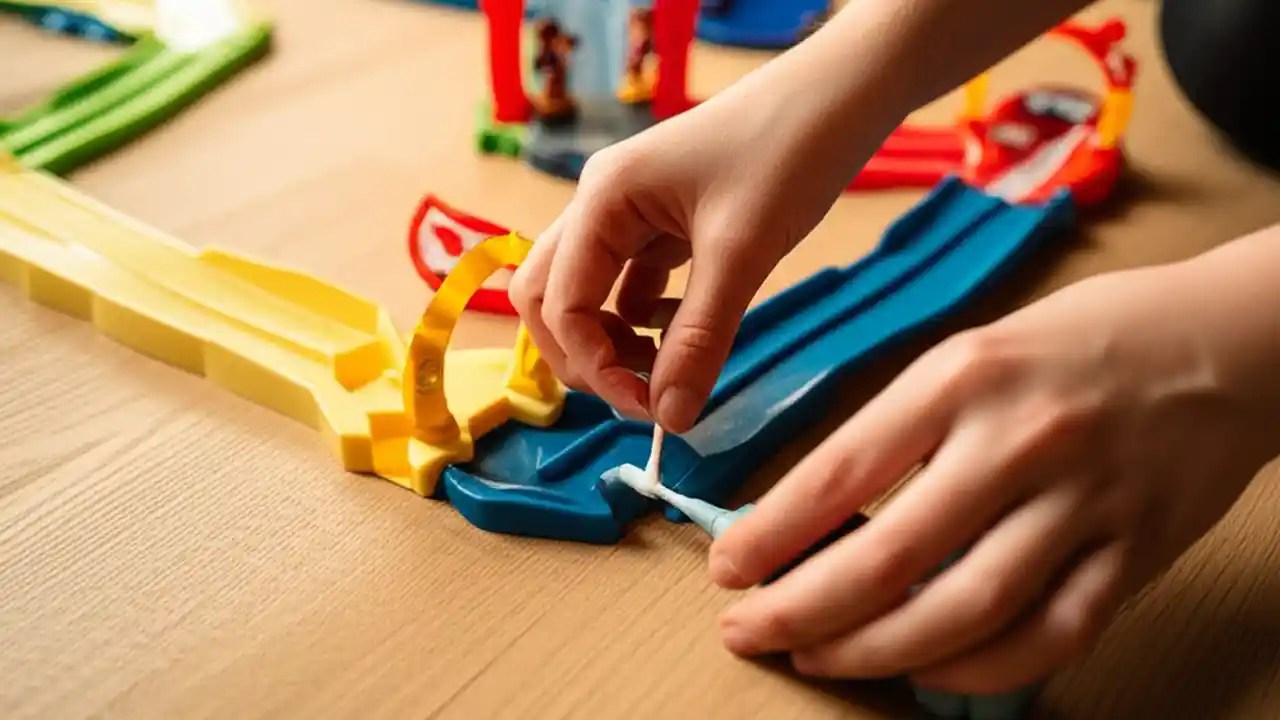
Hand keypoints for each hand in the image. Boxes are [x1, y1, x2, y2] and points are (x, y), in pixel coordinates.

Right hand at [509, 55, 889, 430]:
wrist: (841, 93)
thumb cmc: (789, 153)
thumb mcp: (743, 253)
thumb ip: (700, 339)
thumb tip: (669, 420)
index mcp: (602, 199)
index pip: (560, 302)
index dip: (593, 365)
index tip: (648, 408)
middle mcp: (601, 204)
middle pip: (551, 297)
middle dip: (584, 356)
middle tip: (642, 396)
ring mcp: (630, 212)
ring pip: (590, 294)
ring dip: (613, 341)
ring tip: (668, 369)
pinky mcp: (663, 222)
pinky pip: (632, 285)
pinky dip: (647, 320)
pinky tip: (688, 331)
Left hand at [706, 264, 1276, 692]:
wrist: (1231, 338)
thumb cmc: (1086, 338)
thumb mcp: (977, 350)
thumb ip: (906, 427)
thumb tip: (820, 512)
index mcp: (964, 375)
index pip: (840, 471)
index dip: (771, 532)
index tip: (726, 566)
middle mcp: (1021, 439)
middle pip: (891, 555)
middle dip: (801, 608)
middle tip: (748, 630)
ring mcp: (1084, 502)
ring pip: (964, 609)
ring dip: (875, 651)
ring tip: (816, 657)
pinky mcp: (1135, 553)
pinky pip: (1048, 636)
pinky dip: (977, 669)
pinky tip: (924, 671)